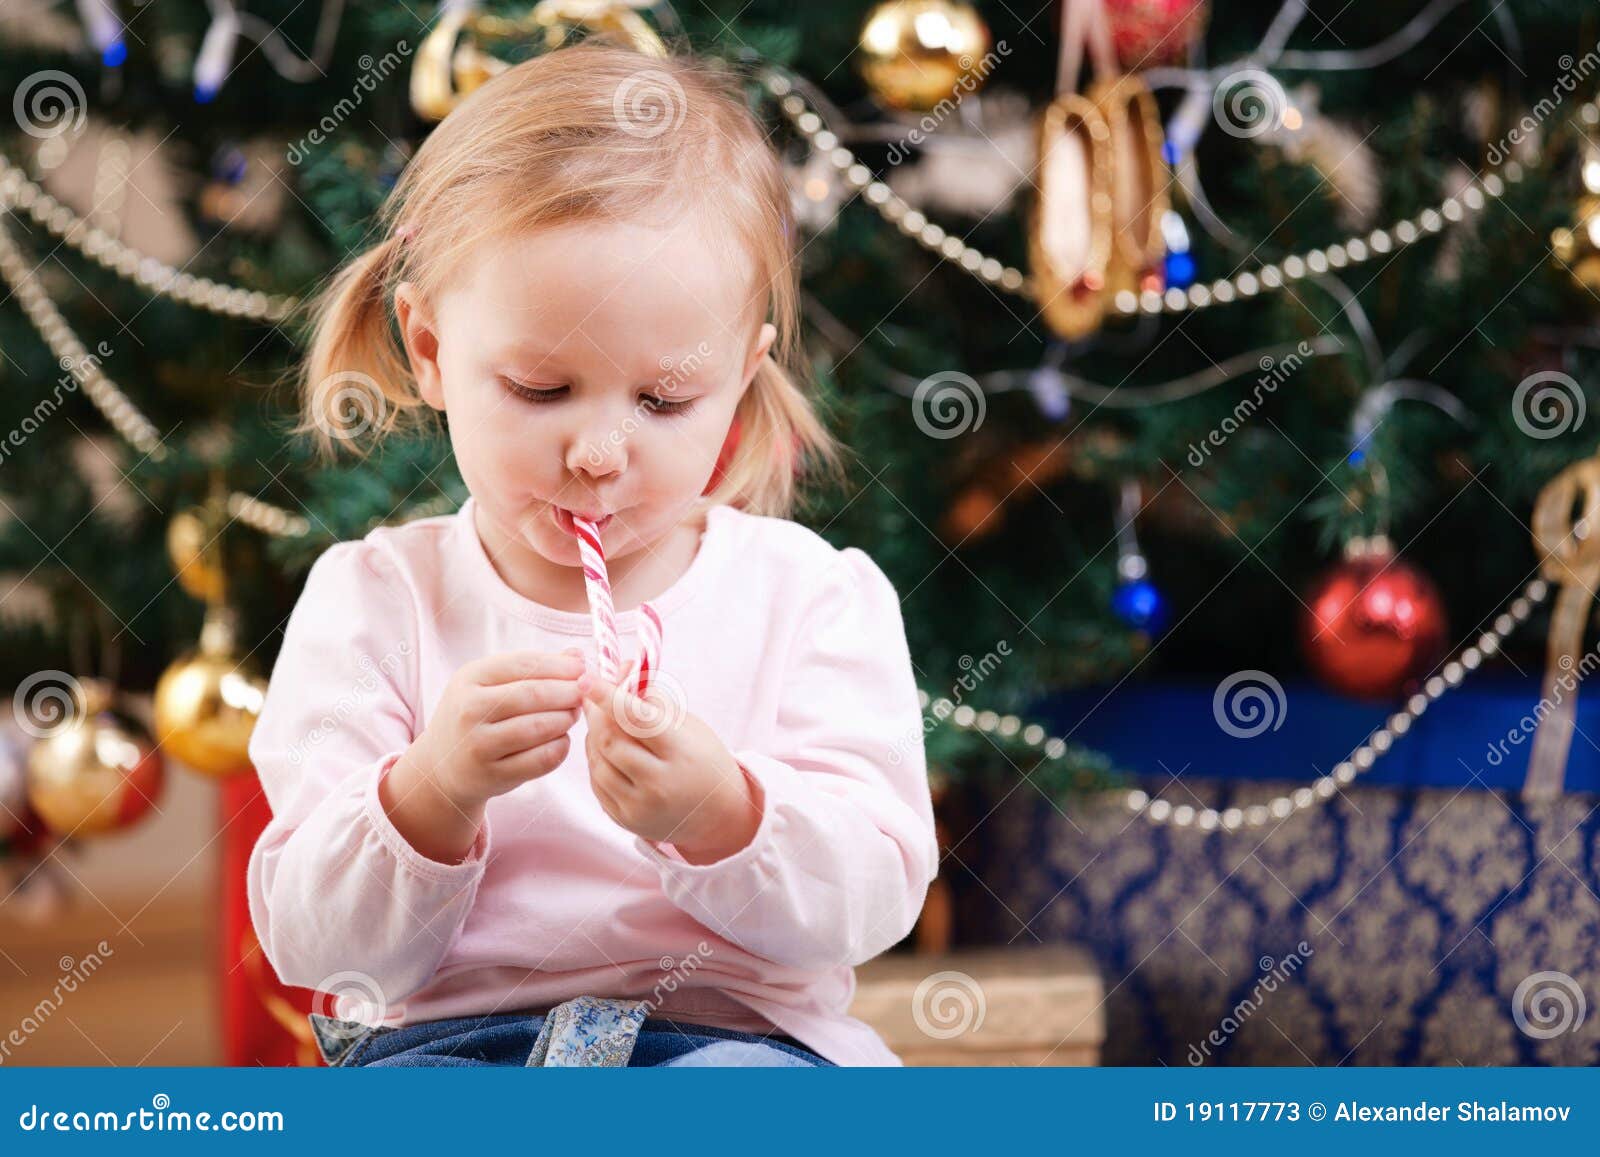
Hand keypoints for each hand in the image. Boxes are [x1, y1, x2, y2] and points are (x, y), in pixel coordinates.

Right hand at [411, 647, 585, 812]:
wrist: (442, 764)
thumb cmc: (476, 715)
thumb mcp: (491, 684)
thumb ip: (533, 668)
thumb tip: (578, 656)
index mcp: (470, 678)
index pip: (523, 664)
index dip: (559, 666)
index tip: (582, 670)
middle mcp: (469, 710)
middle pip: (533, 695)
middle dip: (568, 693)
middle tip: (584, 694)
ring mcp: (479, 744)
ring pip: (539, 727)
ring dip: (565, 720)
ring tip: (572, 715)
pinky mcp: (492, 775)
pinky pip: (540, 760)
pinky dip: (560, 748)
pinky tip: (562, 740)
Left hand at [579, 663, 761, 864]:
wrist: (717, 816)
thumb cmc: (705, 761)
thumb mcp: (691, 726)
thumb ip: (654, 701)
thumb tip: (620, 672)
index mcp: (680, 754)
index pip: (637, 720)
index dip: (608, 697)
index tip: (587, 679)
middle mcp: (658, 784)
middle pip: (610, 740)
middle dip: (596, 713)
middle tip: (592, 695)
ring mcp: (639, 806)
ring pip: (597, 761)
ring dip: (595, 736)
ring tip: (606, 724)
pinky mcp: (624, 819)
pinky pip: (597, 782)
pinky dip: (597, 760)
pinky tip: (609, 750)